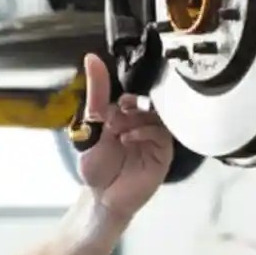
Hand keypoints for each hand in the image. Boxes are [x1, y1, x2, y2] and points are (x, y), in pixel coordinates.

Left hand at [76, 53, 174, 220]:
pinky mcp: (164, 152)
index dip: (128, 94)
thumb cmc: (97, 163)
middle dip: (133, 105)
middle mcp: (144, 121)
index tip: (118, 102)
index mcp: (128, 112)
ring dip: (137, 118)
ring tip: (119, 130)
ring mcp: (156, 137)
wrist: (103, 196)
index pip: (135, 91)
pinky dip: (145, 132)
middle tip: (117, 116)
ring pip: (158, 115)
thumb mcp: (91, 124)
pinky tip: (129, 138)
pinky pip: (162, 134)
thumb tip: (91, 58)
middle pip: (149, 101)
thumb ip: (96, 92)